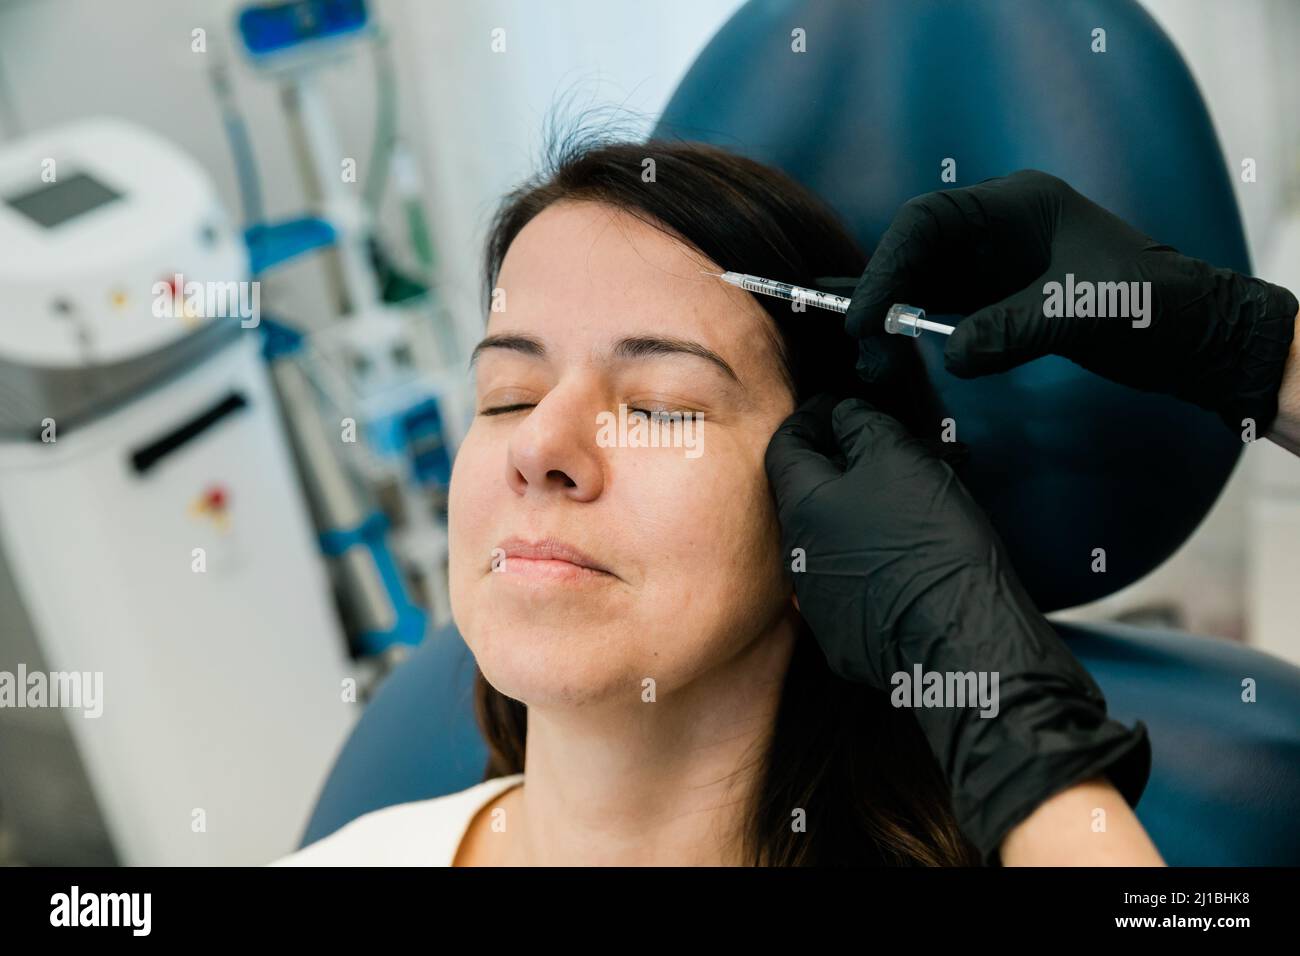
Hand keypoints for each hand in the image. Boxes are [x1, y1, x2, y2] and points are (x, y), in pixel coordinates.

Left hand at [765, 393, 1150, 862]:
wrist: (962, 640)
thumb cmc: (931, 543)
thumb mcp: (899, 460)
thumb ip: (860, 427)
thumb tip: (841, 414)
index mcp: (802, 506)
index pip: (786, 445)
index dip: (814, 418)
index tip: (841, 407)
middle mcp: (796, 553)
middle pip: (808, 493)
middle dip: (842, 466)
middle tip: (887, 452)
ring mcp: (817, 599)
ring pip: (832, 538)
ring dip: (861, 514)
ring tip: (910, 503)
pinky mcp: (844, 634)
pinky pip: (854, 582)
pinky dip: (875, 560)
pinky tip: (912, 555)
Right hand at [845, 170, 1298, 431]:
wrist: (1196, 339)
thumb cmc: (1152, 305)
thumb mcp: (1085, 310)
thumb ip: (1013, 328)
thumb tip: (953, 356)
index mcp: (1017, 206)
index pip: (929, 221)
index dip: (889, 264)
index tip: (865, 316)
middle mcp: (996, 231)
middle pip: (916, 253)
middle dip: (883, 296)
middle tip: (863, 347)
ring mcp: (996, 269)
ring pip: (923, 286)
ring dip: (893, 322)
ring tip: (873, 363)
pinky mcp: (998, 305)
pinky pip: (942, 315)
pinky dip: (915, 336)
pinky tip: (890, 356)